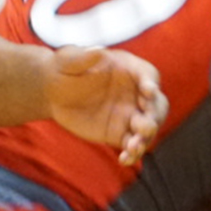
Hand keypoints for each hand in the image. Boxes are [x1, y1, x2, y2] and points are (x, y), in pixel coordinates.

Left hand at [45, 46, 167, 164]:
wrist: (53, 92)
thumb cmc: (64, 69)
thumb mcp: (69, 59)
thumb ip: (82, 56)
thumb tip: (98, 50)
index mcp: (130, 70)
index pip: (149, 75)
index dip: (151, 82)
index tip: (148, 91)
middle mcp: (136, 94)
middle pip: (157, 105)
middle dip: (154, 116)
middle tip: (143, 126)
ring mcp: (131, 115)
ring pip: (149, 127)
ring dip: (145, 137)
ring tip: (133, 146)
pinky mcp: (121, 133)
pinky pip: (133, 145)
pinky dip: (133, 153)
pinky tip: (124, 159)